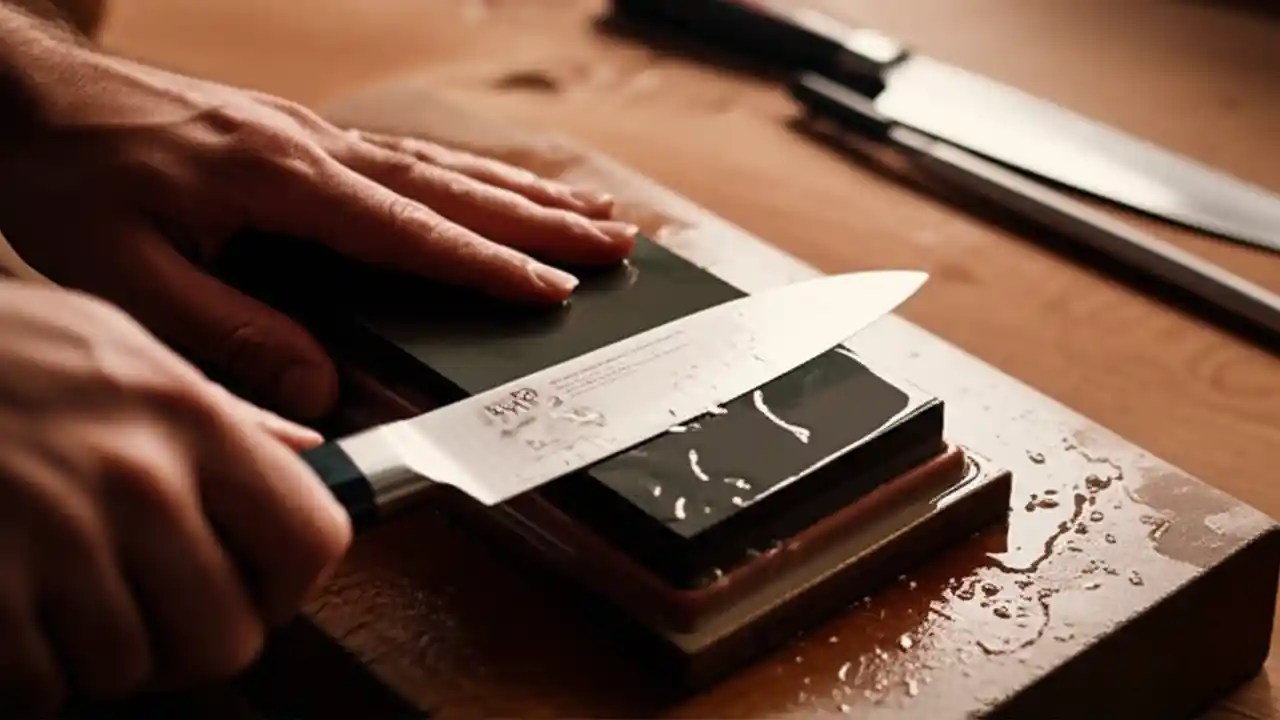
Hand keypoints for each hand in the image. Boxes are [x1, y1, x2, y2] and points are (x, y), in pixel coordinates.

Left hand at [0, 22, 634, 419]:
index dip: (488, 267)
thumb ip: (227, 332)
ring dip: (524, 190)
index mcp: (283, 182)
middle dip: (543, 219)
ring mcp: (314, 133)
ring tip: (594, 212)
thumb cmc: (68, 179)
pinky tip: (499, 185)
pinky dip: (472, 171)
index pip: (411, 233)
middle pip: (454, 187)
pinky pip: (411, 151)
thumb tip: (321, 384)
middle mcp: (316, 148)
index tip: (555, 293)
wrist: (25, 94)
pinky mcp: (301, 133)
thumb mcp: (125, 274)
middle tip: (619, 243)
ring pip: (444, 163)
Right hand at [0, 280, 350, 714]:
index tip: (258, 585)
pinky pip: (38, 687)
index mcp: (189, 418)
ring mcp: (55, 538)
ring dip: (99, 655)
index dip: (289, 582)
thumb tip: (303, 453)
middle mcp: (138, 480)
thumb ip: (224, 413)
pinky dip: (27, 674)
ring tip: (67, 599)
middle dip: (192, 641)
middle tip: (155, 611)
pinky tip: (13, 616)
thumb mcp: (120, 346)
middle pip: (228, 636)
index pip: (311, 540)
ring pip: (129, 670)